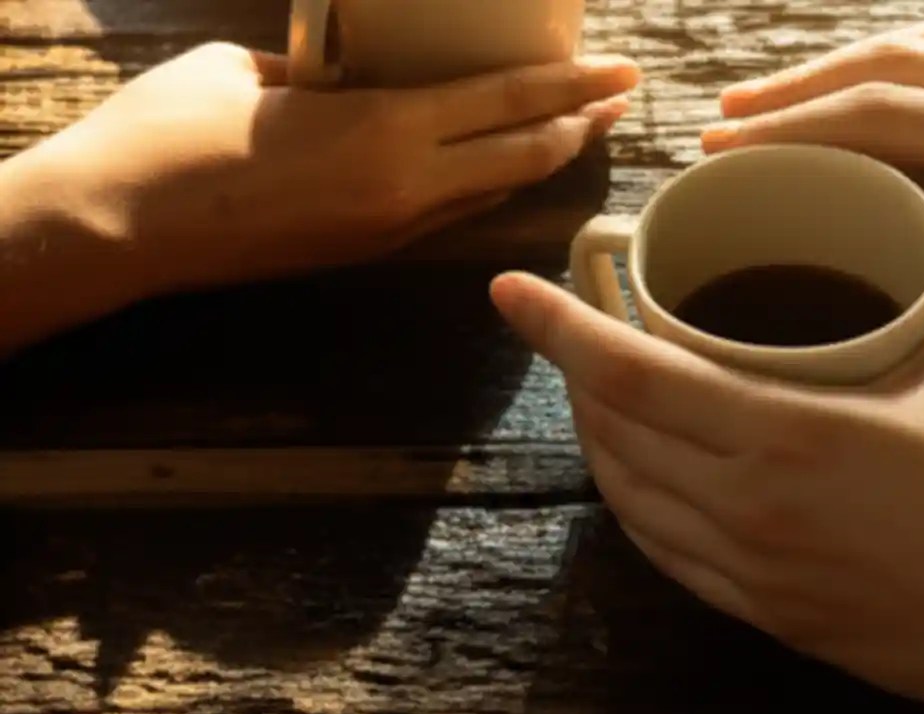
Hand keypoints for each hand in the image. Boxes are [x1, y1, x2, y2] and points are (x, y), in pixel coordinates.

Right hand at [0, 42, 638, 351]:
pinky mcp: (363, 252)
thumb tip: (350, 75)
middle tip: (621, 102)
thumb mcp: (252, 70)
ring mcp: (388, 228)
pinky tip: (498, 167)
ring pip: (490, 193)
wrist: (119, 227)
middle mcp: (405, 187)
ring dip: (537, 161)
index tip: (623, 73)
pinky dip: (486, 185)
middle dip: (578, 126)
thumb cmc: (171, 130)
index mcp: (385, 129)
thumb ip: (322, 73)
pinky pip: (448, 213)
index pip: (507, 101)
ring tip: (575, 132)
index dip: (573, 87)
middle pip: (520, 156)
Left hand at [491, 241, 923, 713]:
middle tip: (570, 319)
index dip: (559, 327)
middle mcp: (745, 508)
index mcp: (787, 438)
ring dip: (595, 431)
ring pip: (625, 491)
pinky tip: (636, 466)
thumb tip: (923, 231)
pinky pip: (658, 546)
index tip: (509, 289)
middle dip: (573, 368)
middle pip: (613, 429)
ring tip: (597, 382)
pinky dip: (629, 494)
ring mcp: (745, 567)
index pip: (632, 374)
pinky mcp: (757, 608)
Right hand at [702, 12, 923, 347]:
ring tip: (774, 89)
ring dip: (836, 59)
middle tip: (719, 122)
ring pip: (919, 40)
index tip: (726, 151)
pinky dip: (903, 44)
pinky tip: (877, 63)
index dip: (795, 130)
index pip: (884, 119)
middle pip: (883, 67)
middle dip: (791, 92)